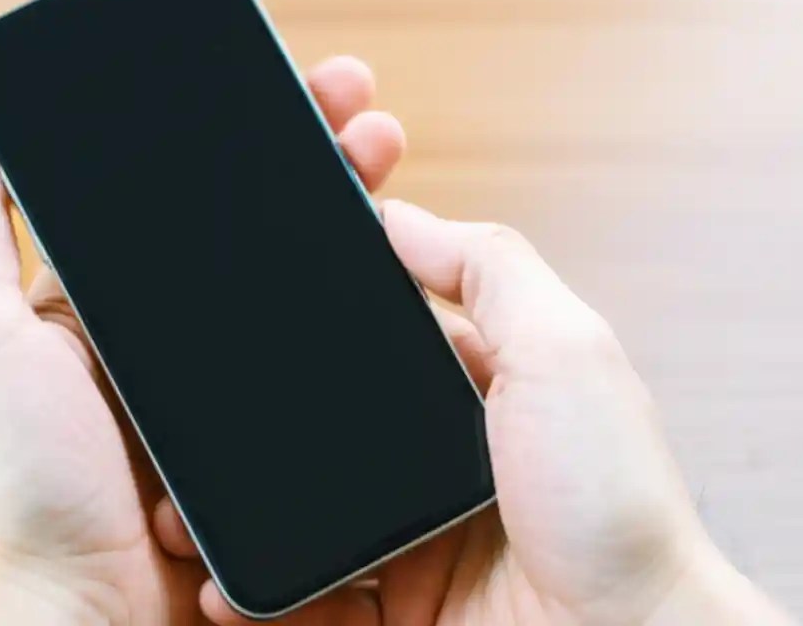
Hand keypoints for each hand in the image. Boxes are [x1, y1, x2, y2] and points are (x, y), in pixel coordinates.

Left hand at [0, 57, 407, 624]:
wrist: (83, 608)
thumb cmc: (19, 479)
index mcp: (108, 301)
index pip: (186, 191)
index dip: (242, 131)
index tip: (295, 86)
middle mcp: (171, 338)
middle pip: (259, 229)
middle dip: (318, 164)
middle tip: (369, 120)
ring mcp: (225, 390)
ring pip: (303, 290)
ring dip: (355, 227)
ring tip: (390, 170)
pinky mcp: (269, 440)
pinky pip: (324, 369)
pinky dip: (363, 322)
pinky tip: (403, 277)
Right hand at [154, 206, 792, 624]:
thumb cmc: (619, 512)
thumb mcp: (567, 355)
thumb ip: (492, 272)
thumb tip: (403, 216)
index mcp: (479, 390)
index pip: (382, 332)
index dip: (319, 313)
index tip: (248, 295)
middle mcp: (442, 463)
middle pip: (326, 421)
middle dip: (257, 419)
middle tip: (191, 417)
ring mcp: (416, 539)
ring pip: (301, 508)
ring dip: (244, 506)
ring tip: (183, 503)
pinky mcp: (397, 608)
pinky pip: (309, 592)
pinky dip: (264, 592)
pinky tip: (228, 584)